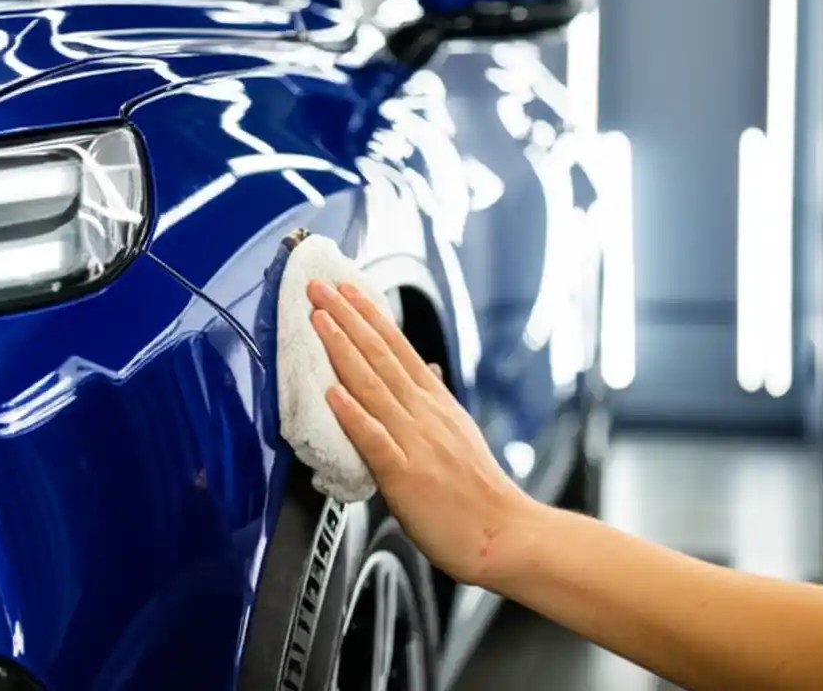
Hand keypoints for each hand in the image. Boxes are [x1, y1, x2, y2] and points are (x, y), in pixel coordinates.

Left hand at [306, 280, 539, 586]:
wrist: (504, 535)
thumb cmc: (477, 494)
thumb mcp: (458, 433)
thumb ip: (434, 400)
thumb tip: (422, 367)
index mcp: (436, 404)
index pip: (397, 348)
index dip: (368, 315)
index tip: (346, 289)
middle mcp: (425, 414)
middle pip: (380, 355)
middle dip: (345, 317)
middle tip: (318, 286)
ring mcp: (415, 441)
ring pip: (372, 385)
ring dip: (341, 349)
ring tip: (318, 321)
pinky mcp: (405, 475)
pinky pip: (374, 438)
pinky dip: (352, 413)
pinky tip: (332, 392)